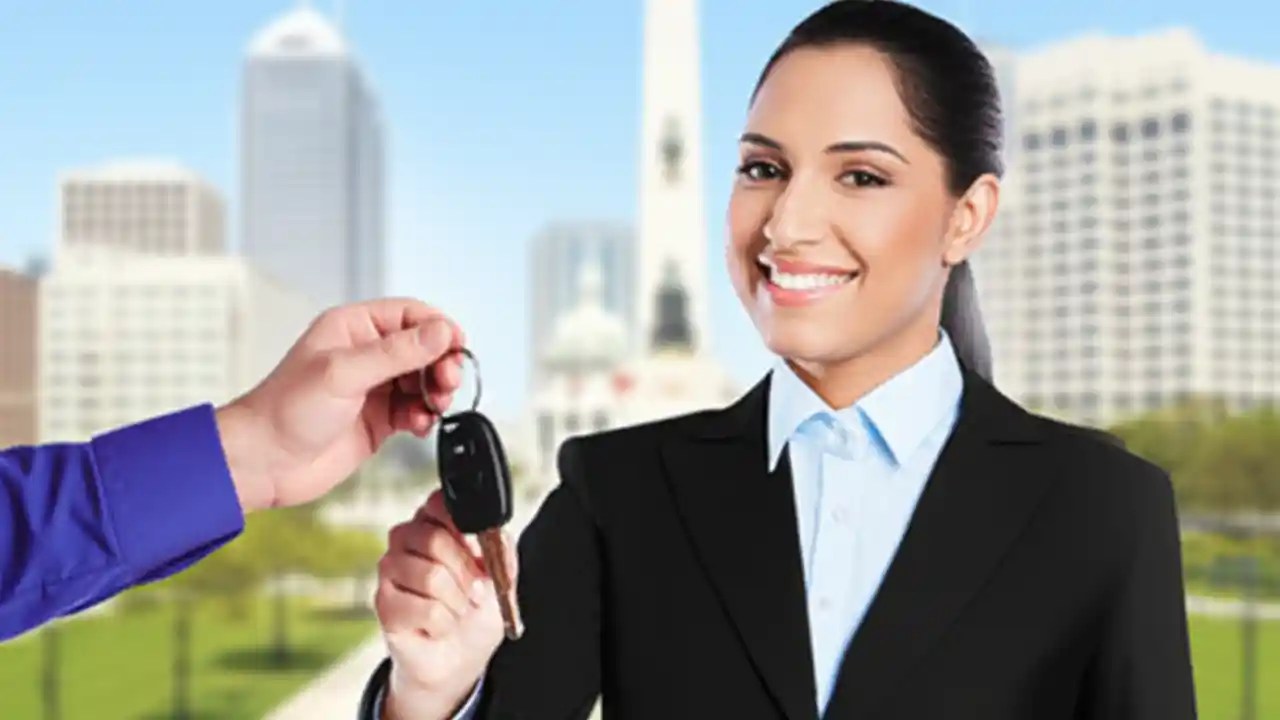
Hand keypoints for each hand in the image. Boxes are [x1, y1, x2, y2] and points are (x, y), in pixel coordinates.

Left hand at [214, 298, 465, 511]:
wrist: (263, 463)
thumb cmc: (287, 411)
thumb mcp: (345, 373)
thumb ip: (397, 352)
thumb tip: (442, 332)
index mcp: (353, 328)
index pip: (411, 315)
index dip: (438, 329)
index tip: (457, 348)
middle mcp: (366, 354)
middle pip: (424, 348)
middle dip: (441, 364)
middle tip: (446, 384)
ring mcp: (373, 388)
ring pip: (424, 380)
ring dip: (436, 392)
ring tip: (433, 407)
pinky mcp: (378, 420)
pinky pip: (416, 410)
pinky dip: (425, 417)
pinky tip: (418, 426)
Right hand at [377, 490, 515, 719]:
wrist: (460, 655)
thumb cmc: (475, 608)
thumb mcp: (501, 574)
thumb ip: (500, 549)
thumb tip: (494, 536)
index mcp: (434, 521)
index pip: (439, 502)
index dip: (463, 526)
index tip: (478, 549)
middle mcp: (406, 538)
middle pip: (435, 540)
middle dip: (466, 573)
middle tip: (474, 591)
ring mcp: (390, 569)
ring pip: (431, 577)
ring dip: (456, 602)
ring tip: (456, 610)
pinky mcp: (383, 603)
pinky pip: (425, 609)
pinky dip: (443, 624)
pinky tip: (439, 626)